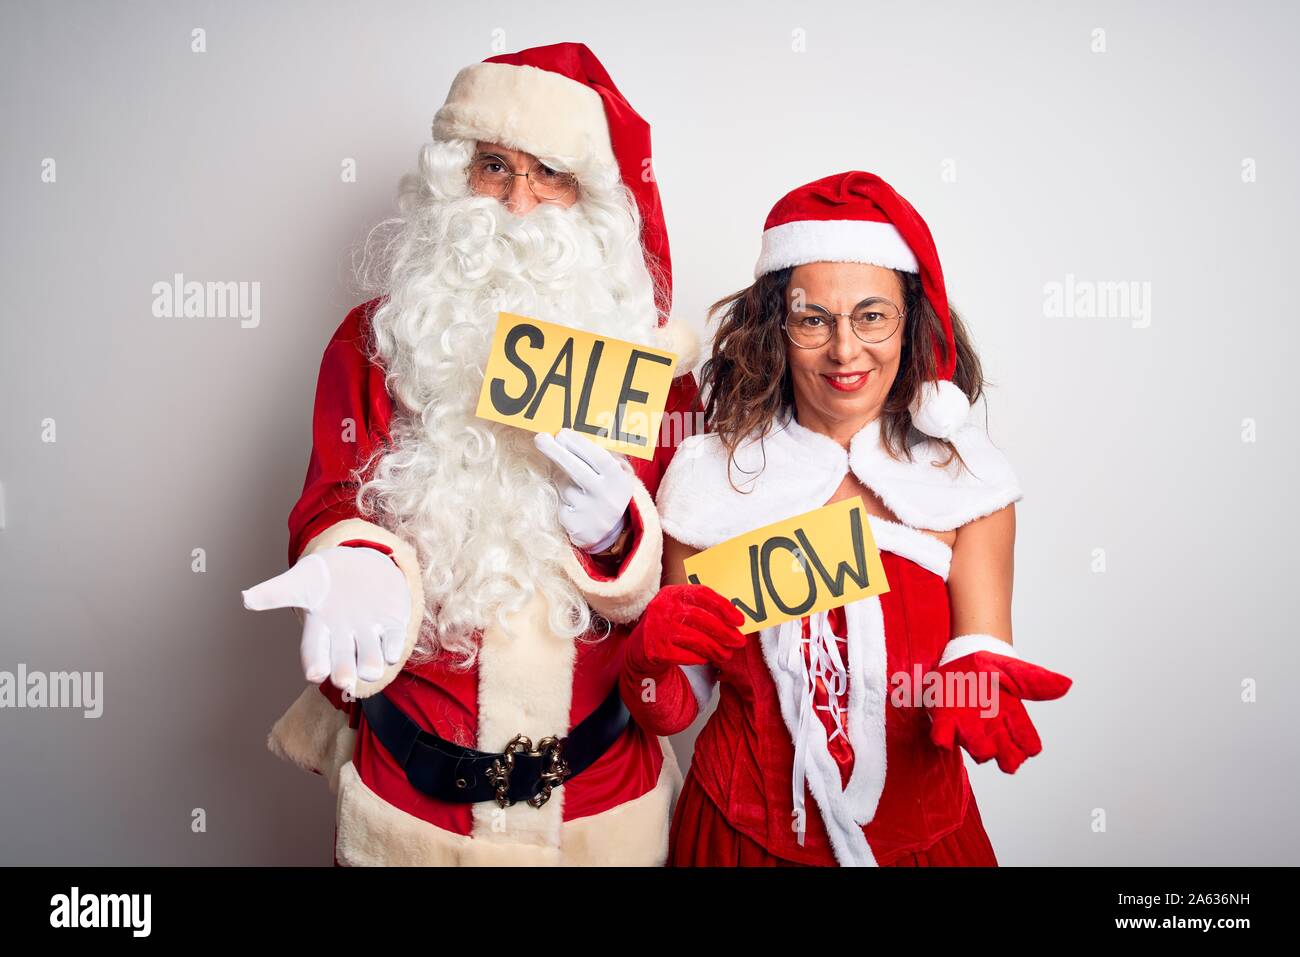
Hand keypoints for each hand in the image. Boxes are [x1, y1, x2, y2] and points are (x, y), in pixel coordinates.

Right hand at [242, 545, 410, 694]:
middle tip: (344, 679)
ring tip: (369, 668)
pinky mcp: (392, 626)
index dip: (315, 664)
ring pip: (370, 660)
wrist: (361, 565)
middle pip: (342, 663)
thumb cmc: (325, 578)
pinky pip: (395, 642)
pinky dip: (394, 647)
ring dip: (371, 665)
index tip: (314, 674)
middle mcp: (344, 640)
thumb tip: (246, 598)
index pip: (314, 654)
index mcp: (320, 631)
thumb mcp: (301, 580)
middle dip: (344, 672)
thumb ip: (276, 592)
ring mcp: (369, 635)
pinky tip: (393, 651)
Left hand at [534, 428, 633, 551]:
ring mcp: (590, 512)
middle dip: (556, 452)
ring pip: (564, 486)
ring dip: (561, 479)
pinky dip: (561, 498)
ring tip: (574, 484)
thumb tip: (572, 435)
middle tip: (540, 437)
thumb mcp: (615, 474)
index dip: (579, 444)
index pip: (599, 458)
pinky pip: (559, 503)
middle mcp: (606, 497)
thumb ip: (601, 455)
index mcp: (619, 480)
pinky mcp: (575, 525)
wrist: (609, 532)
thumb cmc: (607, 492)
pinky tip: (572, 503)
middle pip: (577, 470)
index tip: (562, 433)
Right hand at [628, 584, 747, 673]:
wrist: (641, 646)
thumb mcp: (680, 609)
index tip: (740, 620)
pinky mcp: (657, 650)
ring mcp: (658, 629)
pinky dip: (700, 658)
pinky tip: (707, 659)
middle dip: (724, 632)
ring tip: (727, 654)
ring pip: (696, 639)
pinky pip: (686, 655)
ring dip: (716, 649)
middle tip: (739, 641)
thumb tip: (734, 620)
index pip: (702, 594)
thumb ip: (702, 609)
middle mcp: (663, 607)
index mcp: (672, 593)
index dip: (724, 607)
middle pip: (701, 618)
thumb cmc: (669, 625)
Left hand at [926, 646, 1071, 773]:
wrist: (962, 656)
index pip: (1027, 742)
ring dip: (980, 748)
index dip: (1028, 746)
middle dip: (1007, 758)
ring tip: (982, 743)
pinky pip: (943, 738)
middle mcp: (992, 730)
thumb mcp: (1014, 671)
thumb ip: (1035, 681)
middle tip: (1007, 754)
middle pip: (1005, 755)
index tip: (1030, 747)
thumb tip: (1067, 685)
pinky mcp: (945, 722)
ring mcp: (968, 728)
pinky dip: (943, 740)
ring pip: (978, 750)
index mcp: (1012, 719)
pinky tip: (944, 738)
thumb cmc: (991, 668)